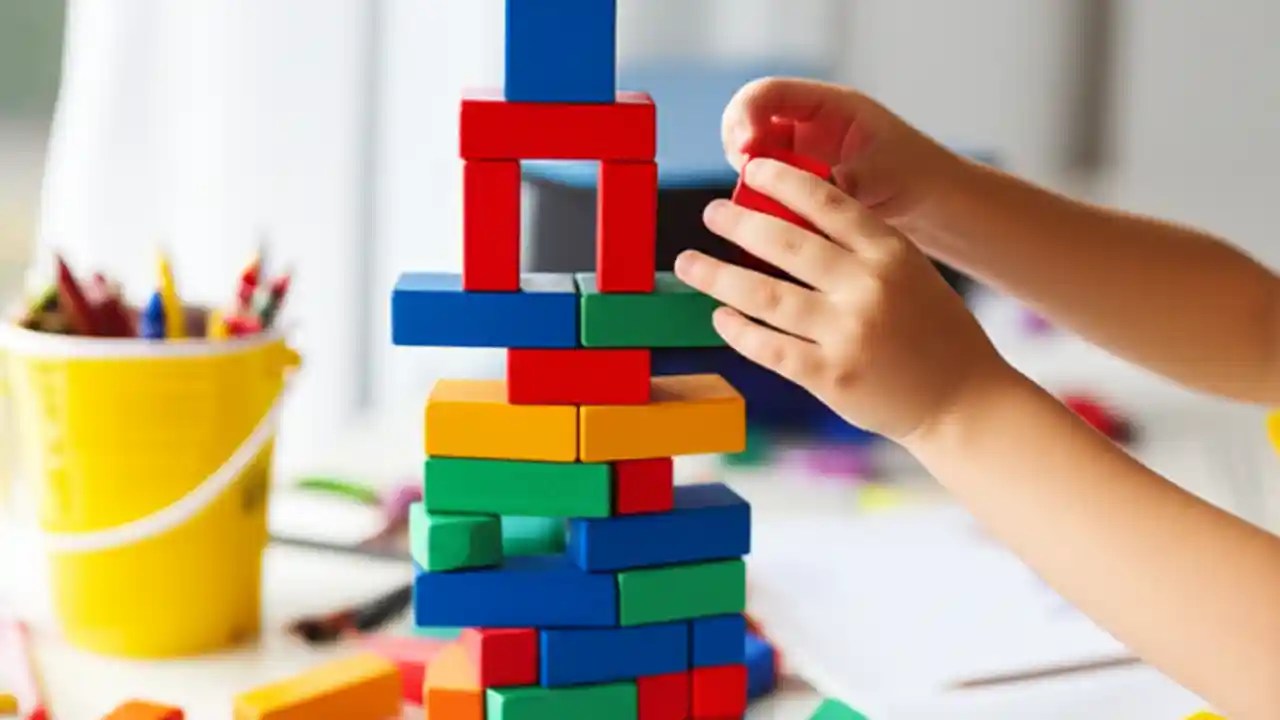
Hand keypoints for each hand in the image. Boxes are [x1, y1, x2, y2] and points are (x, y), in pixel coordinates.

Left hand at [674, 158, 1012, 441]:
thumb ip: (860, 252)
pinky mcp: (828, 376)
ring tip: (689, 263)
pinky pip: (767, 347)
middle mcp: (867, 288)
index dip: (782, 181)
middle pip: (784, 244)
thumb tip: (786, 225)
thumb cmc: (933, 334)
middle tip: (710, 212)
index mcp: (891, 253)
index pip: (827, 202)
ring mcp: (846, 334)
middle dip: (738, 223)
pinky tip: (719, 316)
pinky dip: (737, 330)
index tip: (751, 168)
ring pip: (762, 295)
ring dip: (717, 276)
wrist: (963, 401)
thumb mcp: (911, 274)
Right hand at [722, 77, 965, 228]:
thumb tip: (791, 198)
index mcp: (830, 106)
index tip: (746, 148)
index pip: (769, 94)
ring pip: (751, 155)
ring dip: (746, 176)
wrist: (936, 207)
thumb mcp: (876, 177)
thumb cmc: (918, 179)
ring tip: (757, 200)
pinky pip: (764, 186)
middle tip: (744, 173)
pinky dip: (758, 199)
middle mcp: (809, 125)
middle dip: (738, 144)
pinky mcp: (799, 185)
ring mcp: (801, 154)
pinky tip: (766, 217)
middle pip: (748, 119)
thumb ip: (834, 183)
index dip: (747, 115)